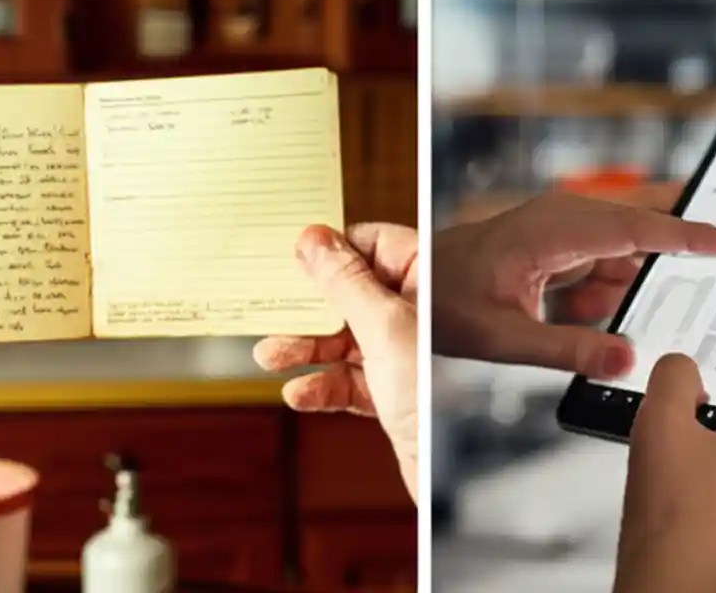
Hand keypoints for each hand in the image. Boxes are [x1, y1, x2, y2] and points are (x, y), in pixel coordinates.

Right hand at [253, 224, 417, 500]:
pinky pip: (347, 380)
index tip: (294, 257)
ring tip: (272, 355)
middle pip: (351, 294)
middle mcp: (417, 315)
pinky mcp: (391, 392)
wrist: (443, 475)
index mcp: (428, 283)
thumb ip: (344, 282)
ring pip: (343, 338)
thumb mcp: (381, 327)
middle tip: (272, 311)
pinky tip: (300, 392)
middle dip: (309, 308)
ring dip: (305, 348)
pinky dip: (321, 385)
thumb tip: (314, 240)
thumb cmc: (432, 396)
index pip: (375, 244)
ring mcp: (403, 355)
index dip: (334, 250)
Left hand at [434, 192, 715, 377]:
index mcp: (552, 230)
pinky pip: (601, 264)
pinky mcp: (556, 246)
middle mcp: (562, 220)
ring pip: (622, 252)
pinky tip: (592, 313)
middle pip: (640, 231)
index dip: (692, 234)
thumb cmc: (442, 303)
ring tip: (632, 300)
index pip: (638, 228)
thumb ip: (568, 350)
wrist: (408, 289)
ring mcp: (560, 230)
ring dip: (634, 281)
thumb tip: (627, 361)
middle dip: (678, 248)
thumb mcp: (503, 337)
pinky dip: (609, 289)